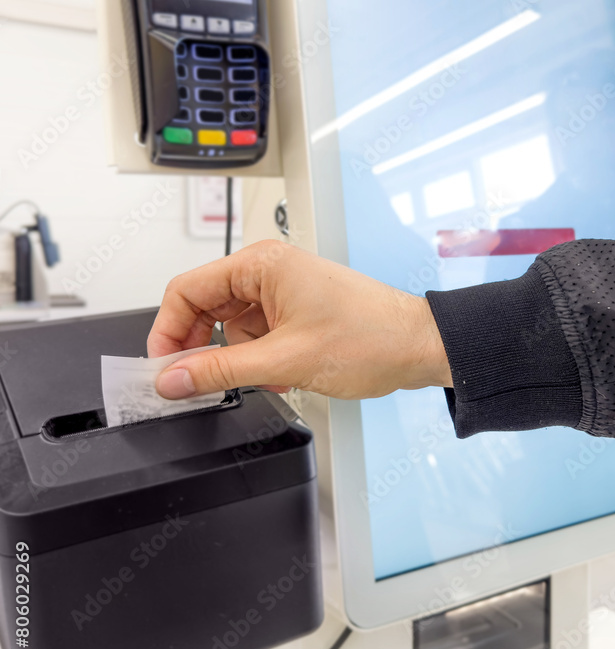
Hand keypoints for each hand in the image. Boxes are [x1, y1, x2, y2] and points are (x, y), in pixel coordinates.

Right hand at [147, 240, 452, 399]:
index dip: (167, 331)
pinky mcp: (296, 310)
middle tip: (198, 383)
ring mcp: (283, 290)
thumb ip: (220, 370)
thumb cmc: (370, 337)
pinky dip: (261, 359)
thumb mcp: (284, 361)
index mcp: (261, 264)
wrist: (417, 347)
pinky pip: (257, 335)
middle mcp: (269, 271)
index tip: (163, 369)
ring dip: (240, 358)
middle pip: (206, 308)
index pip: (186, 290)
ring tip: (269, 376)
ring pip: (231, 327)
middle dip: (204, 349)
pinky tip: (283, 374)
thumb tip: (172, 378)